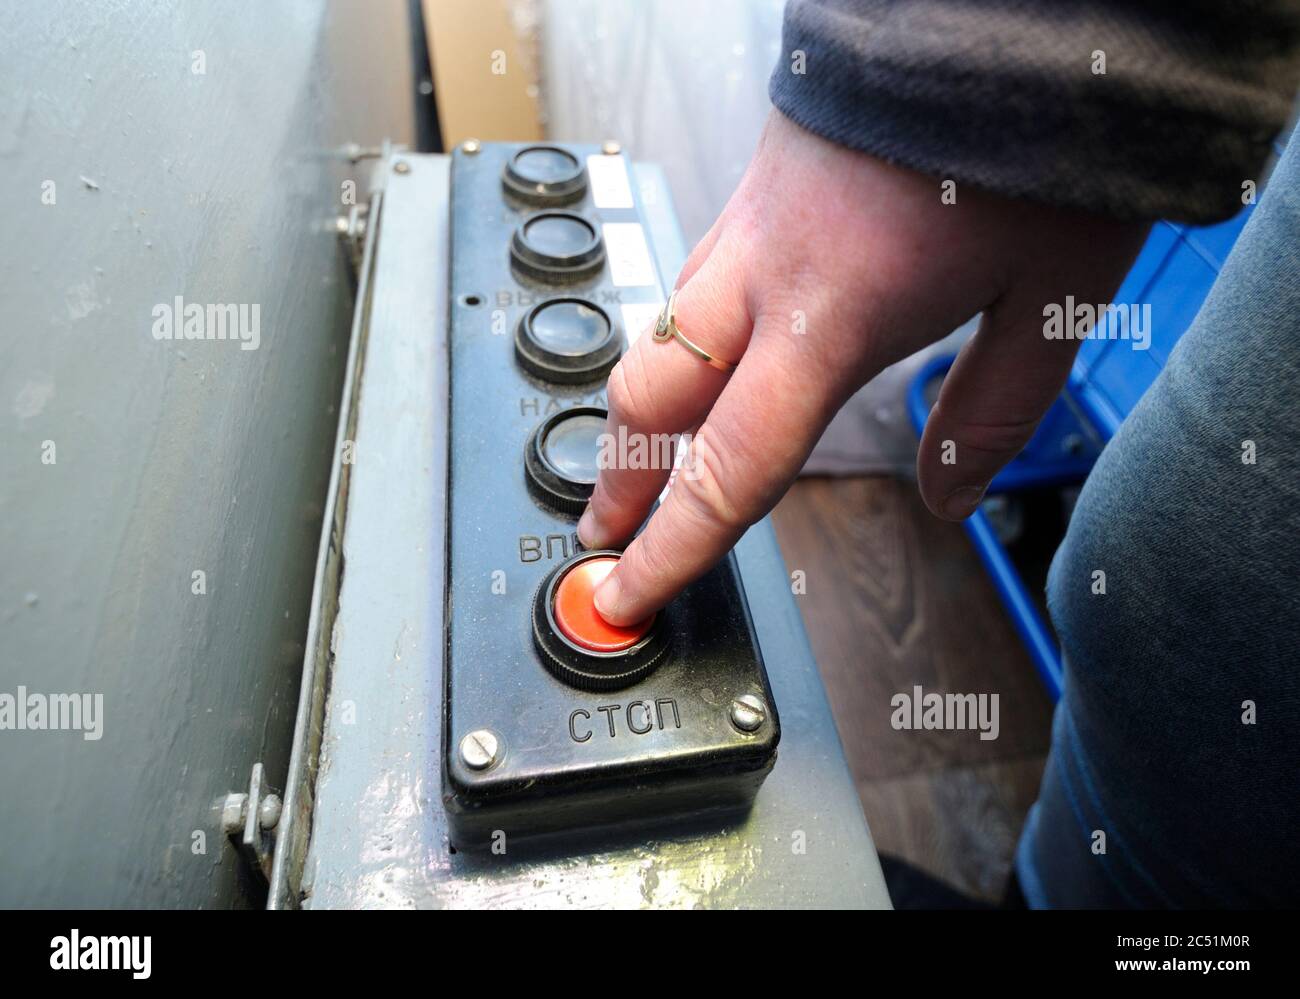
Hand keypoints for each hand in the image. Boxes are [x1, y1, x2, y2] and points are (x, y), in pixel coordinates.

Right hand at [578, 109, 1147, 625]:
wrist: (1005, 4)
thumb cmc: (1036, 139)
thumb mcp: (1049, 297)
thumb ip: (992, 413)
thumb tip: (950, 497)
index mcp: (831, 318)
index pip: (727, 466)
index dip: (668, 547)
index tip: (624, 595)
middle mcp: (766, 274)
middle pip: (649, 403)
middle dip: (619, 484)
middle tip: (606, 540)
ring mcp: (748, 223)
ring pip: (657, 337)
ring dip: (638, 416)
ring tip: (639, 466)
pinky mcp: (756, 184)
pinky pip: (691, 280)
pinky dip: (676, 344)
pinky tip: (700, 364)